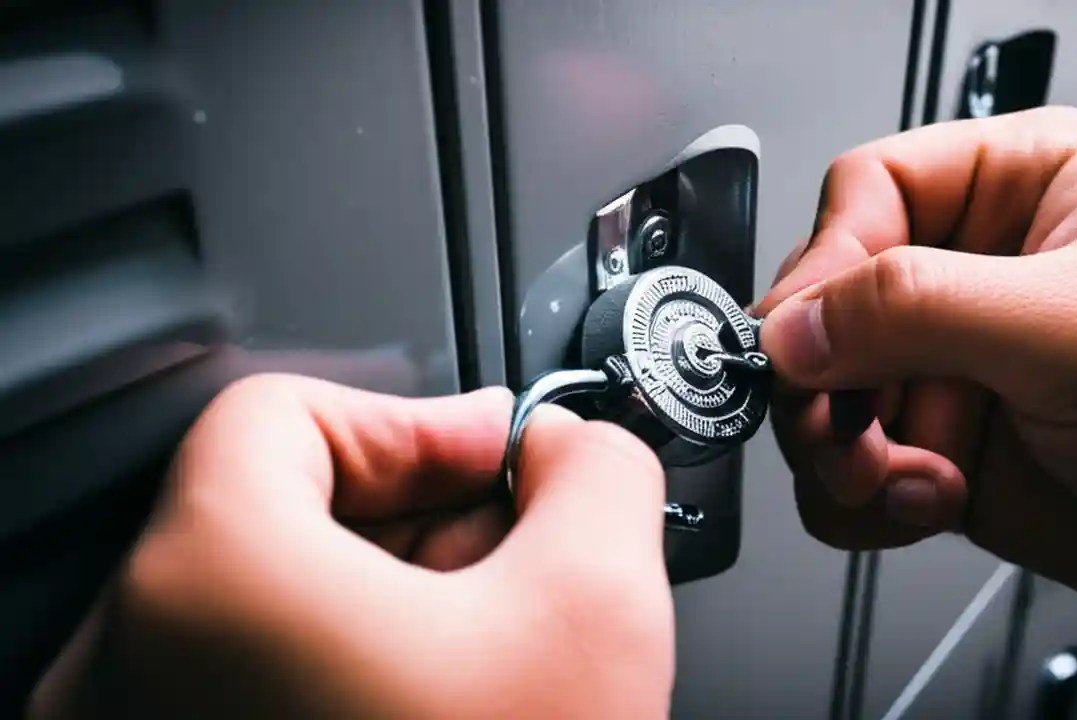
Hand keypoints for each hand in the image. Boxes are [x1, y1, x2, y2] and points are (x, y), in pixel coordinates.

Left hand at [28, 375, 672, 718]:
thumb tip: (578, 447)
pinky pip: (252, 689)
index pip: (288, 414)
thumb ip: (599, 473)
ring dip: (392, 595)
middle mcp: (128, 670)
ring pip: (270, 607)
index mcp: (204, 583)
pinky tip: (441, 704)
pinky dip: (347, 670)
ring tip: (492, 642)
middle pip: (280, 509)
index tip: (496, 459)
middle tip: (518, 546)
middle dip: (424, 512)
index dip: (416, 422)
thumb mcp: (598, 607)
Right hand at [756, 107, 1076, 648]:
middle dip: (822, 379)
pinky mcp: (936, 443)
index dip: (826, 266)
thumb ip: (919, 310)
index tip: (805, 339)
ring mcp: (949, 363)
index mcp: (1016, 185)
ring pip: (821, 392)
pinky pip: (846, 465)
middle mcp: (970, 269)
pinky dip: (860, 499)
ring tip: (898, 479)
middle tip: (842, 430)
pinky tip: (925, 504)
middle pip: (826, 300)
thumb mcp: (1076, 326)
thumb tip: (793, 326)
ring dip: (837, 450)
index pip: (868, 193)